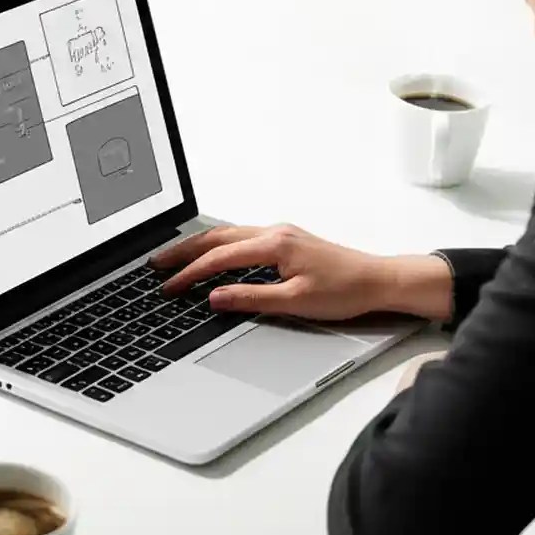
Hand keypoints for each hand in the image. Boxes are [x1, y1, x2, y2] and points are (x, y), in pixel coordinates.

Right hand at [149, 224, 411, 321]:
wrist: (378, 280)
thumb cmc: (345, 291)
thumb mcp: (295, 302)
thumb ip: (251, 298)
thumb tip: (216, 298)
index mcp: (274, 244)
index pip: (220, 258)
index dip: (191, 273)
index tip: (169, 286)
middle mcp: (274, 232)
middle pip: (217, 237)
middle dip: (183, 250)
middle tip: (156, 263)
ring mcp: (281, 233)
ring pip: (228, 234)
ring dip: (199, 246)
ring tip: (174, 258)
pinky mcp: (286, 240)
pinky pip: (242, 238)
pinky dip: (219, 246)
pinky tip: (211, 255)